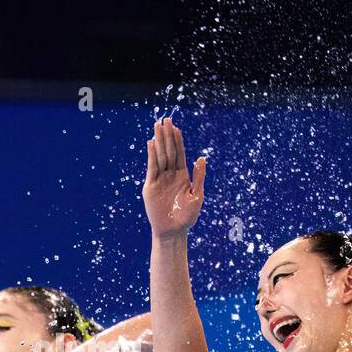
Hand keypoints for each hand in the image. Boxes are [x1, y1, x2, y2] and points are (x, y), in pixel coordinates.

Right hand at [143, 118, 205, 239]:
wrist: (173, 231)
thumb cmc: (187, 217)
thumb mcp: (197, 195)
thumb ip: (198, 176)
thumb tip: (202, 157)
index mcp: (182, 176)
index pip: (179, 154)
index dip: (178, 140)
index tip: (176, 127)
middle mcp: (170, 175)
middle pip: (168, 151)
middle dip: (167, 135)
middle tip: (165, 119)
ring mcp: (159, 179)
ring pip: (159, 156)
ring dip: (158, 141)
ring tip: (157, 126)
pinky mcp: (150, 186)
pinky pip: (151, 168)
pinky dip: (151, 155)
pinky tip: (151, 144)